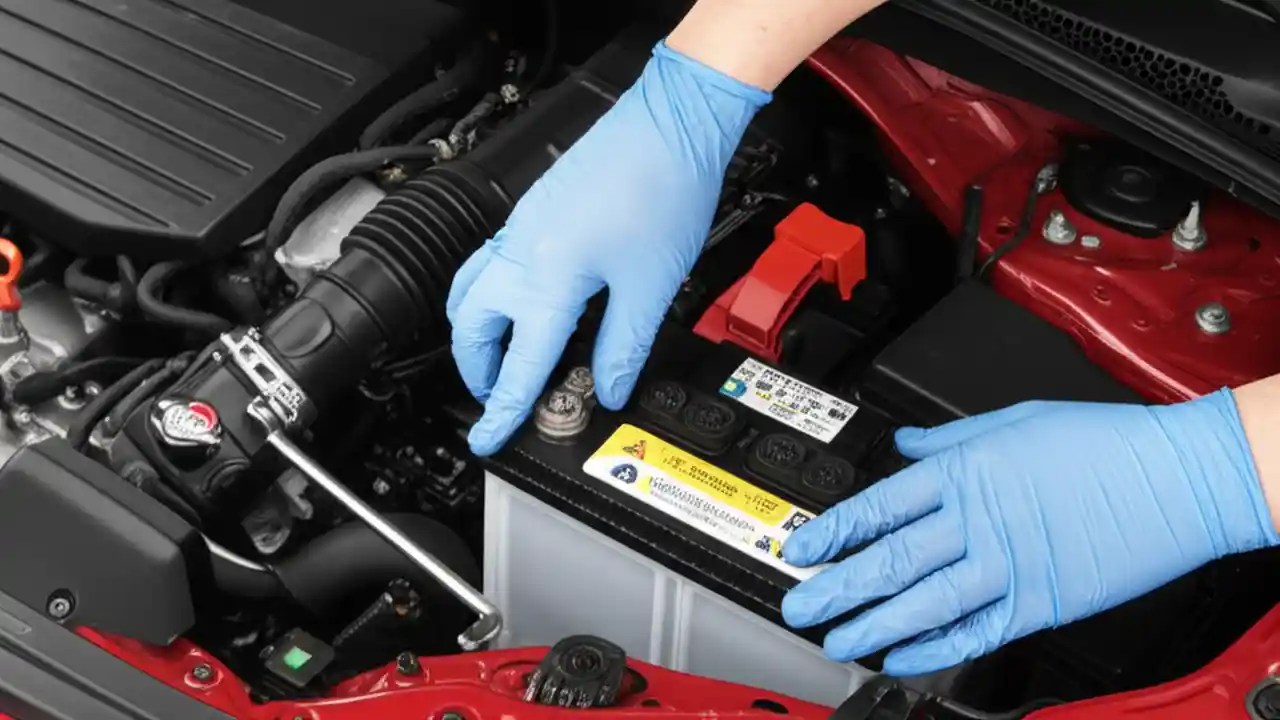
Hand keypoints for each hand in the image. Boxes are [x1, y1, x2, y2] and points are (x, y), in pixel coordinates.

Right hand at [447, 42, 770, 455]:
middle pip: (470, 326)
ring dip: (479, 332)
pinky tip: (530, 305)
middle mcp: (521, 252)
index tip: (490, 438)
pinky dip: (495, 296)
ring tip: (507, 356)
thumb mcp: (651, 287)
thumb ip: (624, 346)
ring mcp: (522, 228)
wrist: (672, 122)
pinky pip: (492, 263)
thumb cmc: (664, 189)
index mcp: (547, 279)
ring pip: (471, 291)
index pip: (517, 364)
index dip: (505, 410)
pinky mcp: (534, 212)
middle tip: (501, 397)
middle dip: (478, 370)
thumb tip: (611, 387)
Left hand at [780, 389, 1279, 675]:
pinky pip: (975, 631)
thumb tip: (907, 446)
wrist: (1177, 477)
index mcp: (965, 470)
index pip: (879, 505)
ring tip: (838, 640)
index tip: (801, 550)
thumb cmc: (1102, 443)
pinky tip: (904, 658)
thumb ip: (950, 440)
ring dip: (874, 624)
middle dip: (837, 587)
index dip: (833, 531)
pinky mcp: (1039, 601)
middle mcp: (977, 520)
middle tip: (799, 607)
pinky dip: (936, 648)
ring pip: (923, 602)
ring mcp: (1008, 565)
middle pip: (890, 559)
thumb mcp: (1014, 419)